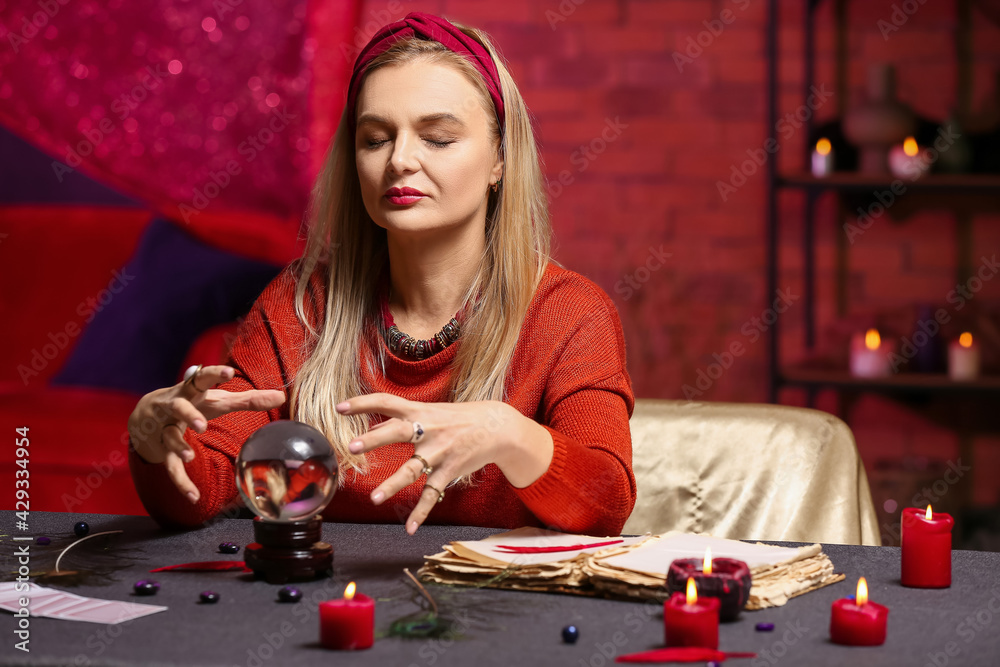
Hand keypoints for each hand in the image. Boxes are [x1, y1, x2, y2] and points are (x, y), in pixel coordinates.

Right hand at [128, 364, 285, 504]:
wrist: (147, 414)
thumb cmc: (193, 402)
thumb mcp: (217, 399)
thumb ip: (248, 399)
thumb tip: (281, 397)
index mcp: (191, 391)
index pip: (201, 378)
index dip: (214, 373)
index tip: (229, 371)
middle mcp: (174, 407)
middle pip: (178, 407)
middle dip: (188, 414)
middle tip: (201, 424)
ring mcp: (164, 428)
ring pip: (169, 437)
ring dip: (178, 446)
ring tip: (189, 456)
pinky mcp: (161, 450)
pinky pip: (170, 466)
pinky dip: (181, 482)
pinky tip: (193, 496)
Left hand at [336, 393, 552, 533]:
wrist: (497, 426)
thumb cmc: (460, 417)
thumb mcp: (433, 410)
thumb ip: (405, 418)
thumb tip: (374, 423)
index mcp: (420, 411)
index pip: (387, 401)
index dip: (363, 403)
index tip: (340, 407)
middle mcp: (428, 430)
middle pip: (397, 432)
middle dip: (375, 439)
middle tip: (352, 445)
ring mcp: (439, 451)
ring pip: (413, 469)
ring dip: (394, 484)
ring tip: (375, 499)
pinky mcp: (450, 471)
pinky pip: (432, 494)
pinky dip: (421, 512)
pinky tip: (409, 528)